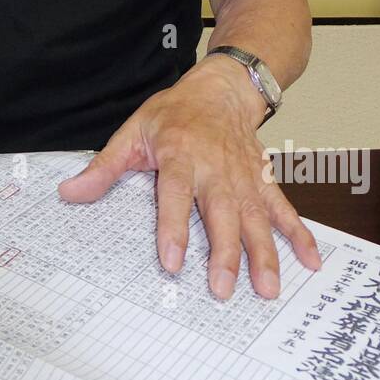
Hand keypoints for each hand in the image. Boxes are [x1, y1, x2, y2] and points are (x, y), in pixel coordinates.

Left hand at [57, 56, 322, 299]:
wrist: (221, 89)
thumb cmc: (176, 113)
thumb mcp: (134, 131)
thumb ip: (104, 167)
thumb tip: (70, 192)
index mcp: (181, 156)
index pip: (176, 196)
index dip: (174, 229)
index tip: (173, 262)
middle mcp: (216, 169)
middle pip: (222, 214)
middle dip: (225, 253)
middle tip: (223, 290)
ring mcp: (244, 178)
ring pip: (256, 218)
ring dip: (264, 254)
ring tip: (268, 289)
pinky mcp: (263, 182)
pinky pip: (284, 210)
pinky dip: (299, 235)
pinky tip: (310, 262)